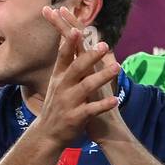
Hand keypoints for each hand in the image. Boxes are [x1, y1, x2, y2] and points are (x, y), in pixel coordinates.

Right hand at [36, 8, 120, 148]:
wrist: (47, 134)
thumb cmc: (57, 102)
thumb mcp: (58, 81)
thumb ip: (67, 60)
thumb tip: (71, 34)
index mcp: (59, 76)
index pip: (64, 56)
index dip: (69, 43)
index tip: (76, 29)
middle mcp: (63, 87)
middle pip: (77, 68)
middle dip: (90, 56)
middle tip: (104, 46)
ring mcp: (69, 102)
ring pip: (86, 87)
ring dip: (102, 76)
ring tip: (117, 67)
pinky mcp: (76, 118)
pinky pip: (91, 110)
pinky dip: (103, 104)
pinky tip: (115, 100)